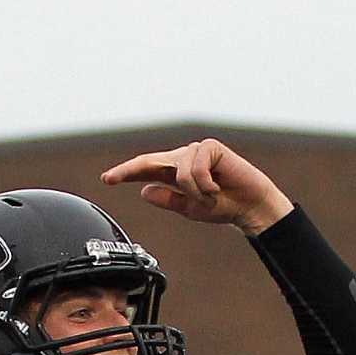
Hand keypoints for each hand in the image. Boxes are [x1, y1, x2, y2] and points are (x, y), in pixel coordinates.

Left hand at [100, 140, 290, 235]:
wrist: (248, 206)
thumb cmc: (222, 205)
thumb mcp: (189, 207)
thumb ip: (168, 199)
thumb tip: (145, 191)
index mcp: (175, 173)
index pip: (146, 171)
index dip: (126, 173)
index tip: (107, 179)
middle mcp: (182, 159)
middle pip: (150, 162)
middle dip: (130, 170)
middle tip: (110, 179)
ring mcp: (196, 151)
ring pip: (179, 173)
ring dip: (195, 192)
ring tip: (210, 196)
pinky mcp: (210, 147)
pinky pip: (195, 169)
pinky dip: (205, 184)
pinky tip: (217, 187)